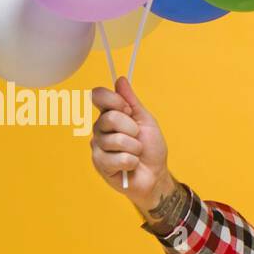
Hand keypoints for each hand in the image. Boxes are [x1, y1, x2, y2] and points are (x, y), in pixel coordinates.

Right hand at [90, 76, 173, 210]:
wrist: (156, 174)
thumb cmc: (151, 149)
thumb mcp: (146, 121)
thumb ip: (132, 101)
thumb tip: (120, 79)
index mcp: (109, 115)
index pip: (98, 96)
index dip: (113, 100)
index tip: (128, 109)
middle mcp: (100, 129)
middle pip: (110, 117)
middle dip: (132, 129)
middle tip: (137, 138)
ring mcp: (98, 147)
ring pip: (117, 140)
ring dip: (135, 148)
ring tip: (136, 154)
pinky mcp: (100, 164)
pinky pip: (119, 158)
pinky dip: (132, 162)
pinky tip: (131, 165)